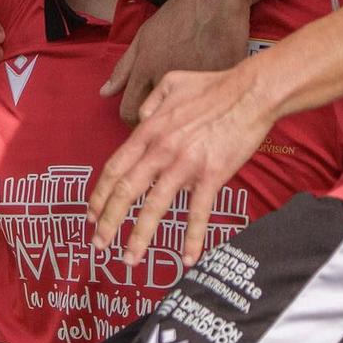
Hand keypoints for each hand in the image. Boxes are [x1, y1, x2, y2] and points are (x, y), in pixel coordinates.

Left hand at [89, 63, 273, 263]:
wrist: (251, 92)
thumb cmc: (214, 86)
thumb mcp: (171, 83)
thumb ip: (150, 102)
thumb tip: (141, 118)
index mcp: (149, 131)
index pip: (115, 168)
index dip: (100, 195)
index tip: (91, 214)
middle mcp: (160, 150)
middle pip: (125, 192)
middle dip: (108, 222)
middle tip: (98, 244)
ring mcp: (185, 164)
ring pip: (154, 207)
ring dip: (139, 236)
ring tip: (129, 259)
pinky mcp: (211, 175)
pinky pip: (198, 212)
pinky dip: (192, 238)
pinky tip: (188, 259)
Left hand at [101, 0, 253, 123]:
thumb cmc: (178, 14)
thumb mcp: (144, 36)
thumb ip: (123, 69)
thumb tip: (104, 93)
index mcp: (145, 70)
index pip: (128, 112)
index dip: (133, 119)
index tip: (142, 116)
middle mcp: (166, 81)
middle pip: (156, 118)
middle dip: (158, 117)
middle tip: (167, 108)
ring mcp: (195, 84)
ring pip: (184, 114)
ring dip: (184, 110)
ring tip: (191, 98)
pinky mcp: (220, 82)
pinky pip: (210, 103)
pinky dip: (208, 100)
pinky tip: (211, 90)